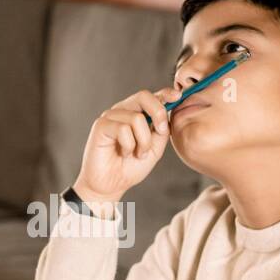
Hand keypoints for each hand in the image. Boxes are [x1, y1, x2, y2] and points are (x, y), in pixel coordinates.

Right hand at [72, 87, 177, 205]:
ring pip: (136, 118)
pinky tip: (124, 154)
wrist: (111, 185)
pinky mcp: (101, 125)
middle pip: (143, 96)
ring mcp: (111, 116)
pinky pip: (123, 129)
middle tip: (160, 131)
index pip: (152, 97)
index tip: (178, 96)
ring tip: (137, 154)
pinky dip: (129, 146)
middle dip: (158, 112)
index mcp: (136, 113)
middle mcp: (123, 111)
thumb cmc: (130, 167)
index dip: (165, 94)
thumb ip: (162, 131)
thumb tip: (168, 115)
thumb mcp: (155, 148)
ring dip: (143, 141)